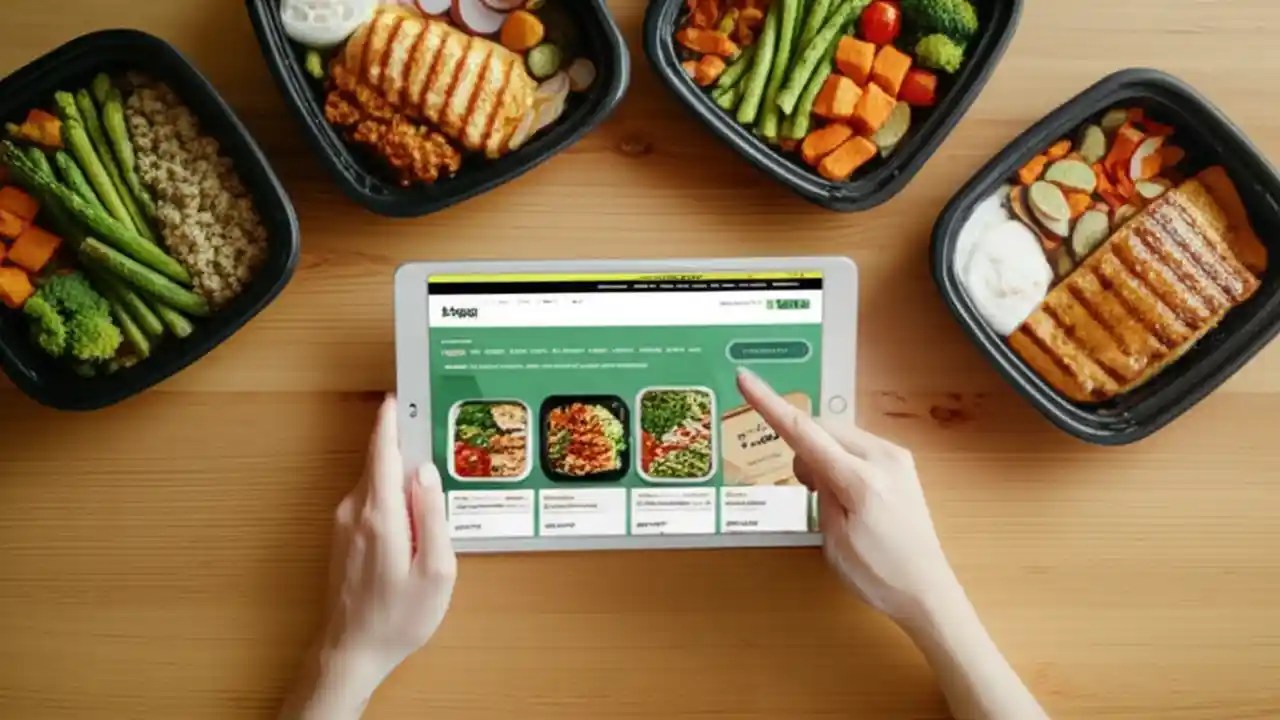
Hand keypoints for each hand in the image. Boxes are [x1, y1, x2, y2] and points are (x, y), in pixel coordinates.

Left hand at [282, 395, 456, 719]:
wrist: (351, 651)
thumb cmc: (399, 616)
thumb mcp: (436, 570)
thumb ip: (433, 515)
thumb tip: (426, 471)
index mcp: (379, 513)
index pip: (382, 449)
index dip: (391, 418)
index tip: (402, 393)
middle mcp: (354, 509)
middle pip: (380, 460)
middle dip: (406, 443)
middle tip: (436, 431)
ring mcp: (344, 522)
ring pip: (377, 481)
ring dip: (402, 474)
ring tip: (434, 478)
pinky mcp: (343, 535)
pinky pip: (372, 499)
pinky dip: (392, 494)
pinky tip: (415, 512)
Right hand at [736, 369, 956, 621]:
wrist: (928, 591)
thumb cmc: (876, 575)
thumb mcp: (834, 539)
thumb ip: (820, 491)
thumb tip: (811, 462)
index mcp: (860, 480)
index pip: (804, 432)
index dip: (769, 404)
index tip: (744, 379)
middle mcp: (882, 458)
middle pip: (822, 427)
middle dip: (801, 446)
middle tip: (805, 489)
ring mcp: (896, 457)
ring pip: (839, 434)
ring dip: (821, 452)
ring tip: (828, 495)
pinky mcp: (902, 463)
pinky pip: (856, 444)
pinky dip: (839, 457)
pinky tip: (846, 489)